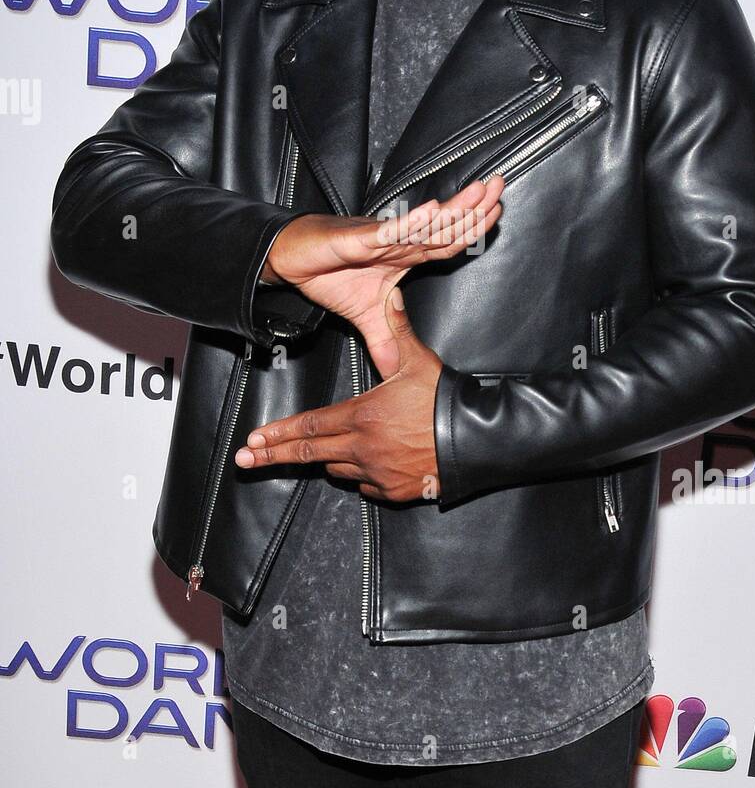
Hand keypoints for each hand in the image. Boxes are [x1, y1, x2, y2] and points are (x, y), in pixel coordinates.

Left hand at [235, 286, 442, 502]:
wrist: (477, 441)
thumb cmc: (445, 401)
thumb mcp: (418, 361)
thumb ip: (397, 330)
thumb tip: (389, 295)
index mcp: (361, 417)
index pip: (309, 425)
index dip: (278, 432)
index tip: (252, 439)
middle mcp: (362, 449)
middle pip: (309, 454)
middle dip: (273, 457)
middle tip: (244, 461)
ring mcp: (377, 474)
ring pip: (337, 470)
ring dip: (327, 461)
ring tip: (319, 455)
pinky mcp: (394, 492)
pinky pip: (366, 487)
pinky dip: (361, 477)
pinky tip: (366, 468)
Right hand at [262, 174, 503, 378]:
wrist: (291, 260)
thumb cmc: (327, 274)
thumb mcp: (364, 316)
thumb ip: (384, 339)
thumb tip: (393, 370)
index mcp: (405, 255)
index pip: (447, 242)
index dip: (474, 229)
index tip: (497, 212)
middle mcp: (398, 241)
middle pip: (444, 226)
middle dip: (474, 206)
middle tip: (499, 186)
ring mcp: (381, 237)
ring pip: (423, 224)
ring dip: (452, 208)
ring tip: (478, 191)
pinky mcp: (358, 238)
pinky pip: (387, 231)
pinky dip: (409, 223)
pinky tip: (432, 211)